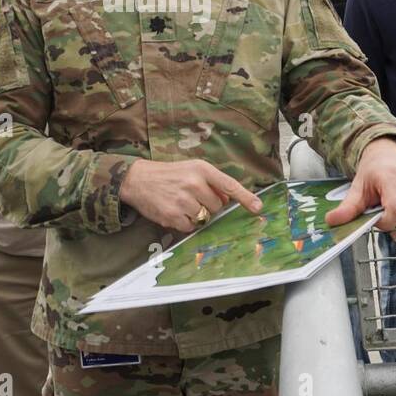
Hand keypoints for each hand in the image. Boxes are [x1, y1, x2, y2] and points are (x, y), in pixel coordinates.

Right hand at [120, 159, 261, 232]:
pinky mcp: (173, 215)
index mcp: (201, 169)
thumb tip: (227, 199)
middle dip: (208, 205)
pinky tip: (173, 211)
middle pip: (217, 206)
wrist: (137, 179)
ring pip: (204, 217)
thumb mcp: (190, 169)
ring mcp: (183, 201)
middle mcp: (194, 184)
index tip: (258, 207)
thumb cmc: (167, 174)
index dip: (245, 197)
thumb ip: (211, 181)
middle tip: (192, 197)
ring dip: (196, 215)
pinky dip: (184, 223)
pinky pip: (190, 227)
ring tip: (180, 203)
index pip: (228, 185)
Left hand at [326, 137, 395, 230]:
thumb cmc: (375, 170)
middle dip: (389, 222)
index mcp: (393, 177)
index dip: (384, 221)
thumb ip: (348, 207)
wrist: (390, 154)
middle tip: (380, 209)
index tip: (375, 217)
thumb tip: (332, 221)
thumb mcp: (358, 187)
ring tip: (391, 206)